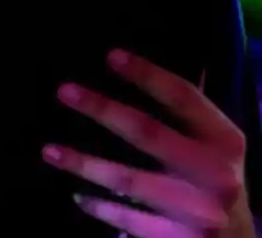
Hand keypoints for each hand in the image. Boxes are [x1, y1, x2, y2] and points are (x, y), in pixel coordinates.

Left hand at [42, 49, 247, 236]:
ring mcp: (196, 210)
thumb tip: (126, 69)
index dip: (147, 75)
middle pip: (148, 133)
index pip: (184, 98)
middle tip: (64, 91)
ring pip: (128, 180)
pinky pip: (125, 217)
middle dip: (103, 110)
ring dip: (83, 164)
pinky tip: (77, 195)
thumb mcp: (211, 145)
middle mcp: (215, 173)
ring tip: (49, 150)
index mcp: (224, 140)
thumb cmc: (210, 177)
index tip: (111, 55)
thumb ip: (181, 115)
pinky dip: (97, 205)